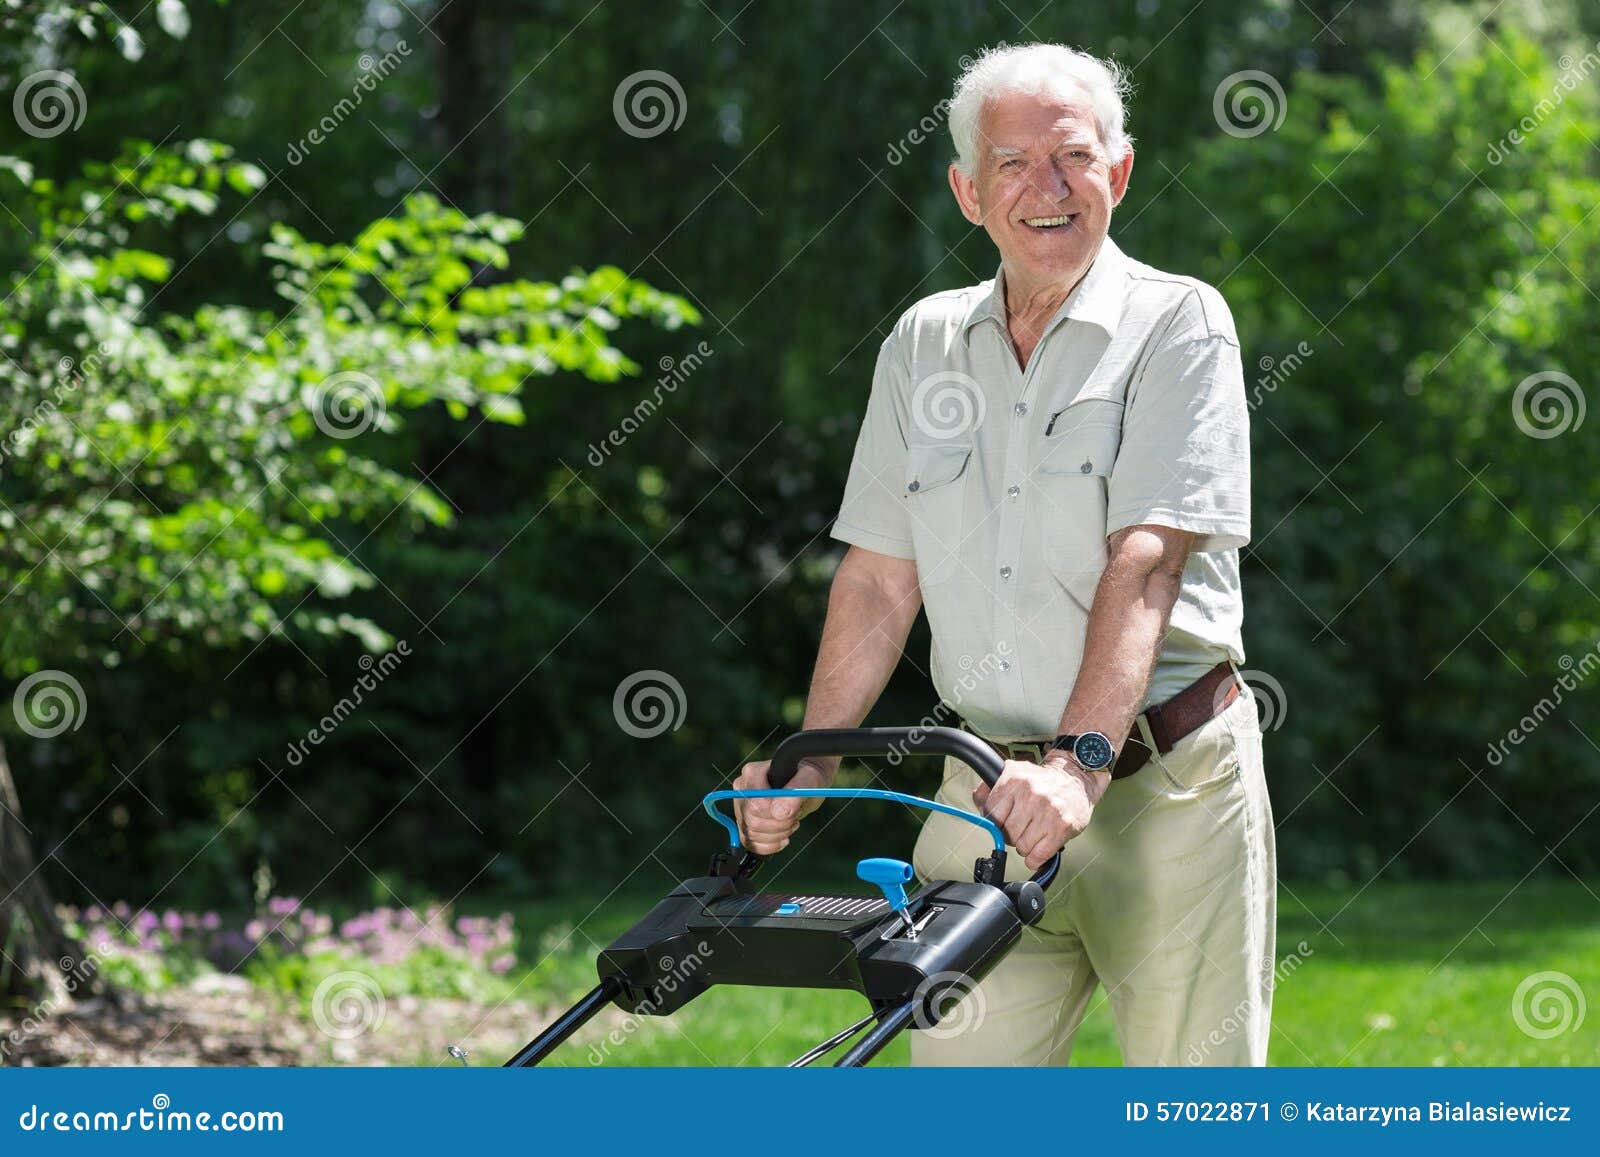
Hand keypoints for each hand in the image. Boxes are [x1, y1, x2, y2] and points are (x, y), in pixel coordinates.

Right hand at [732, 756, 831, 854]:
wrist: (805, 785)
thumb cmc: (807, 778)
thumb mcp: (809, 779)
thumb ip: (795, 791)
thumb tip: (779, 813)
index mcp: (752, 773)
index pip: (756, 804)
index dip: (776, 815)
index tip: (795, 812)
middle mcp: (741, 790)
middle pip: (752, 821)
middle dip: (780, 826)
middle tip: (795, 817)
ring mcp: (741, 808)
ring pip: (751, 834)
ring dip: (777, 836)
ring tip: (791, 824)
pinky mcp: (745, 823)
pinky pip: (750, 843)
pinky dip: (769, 846)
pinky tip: (783, 838)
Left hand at [971, 756, 1104, 870]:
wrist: (1075, 778)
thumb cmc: (1041, 780)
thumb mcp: (1013, 774)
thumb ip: (989, 789)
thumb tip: (979, 806)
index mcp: (1014, 780)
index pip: (991, 815)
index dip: (996, 822)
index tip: (1003, 821)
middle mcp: (1031, 794)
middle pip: (1007, 833)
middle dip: (1011, 835)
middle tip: (1021, 828)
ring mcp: (1048, 811)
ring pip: (1022, 847)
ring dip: (1025, 846)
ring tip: (1033, 833)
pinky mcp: (1063, 827)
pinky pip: (1038, 856)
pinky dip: (1035, 858)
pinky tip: (1039, 847)